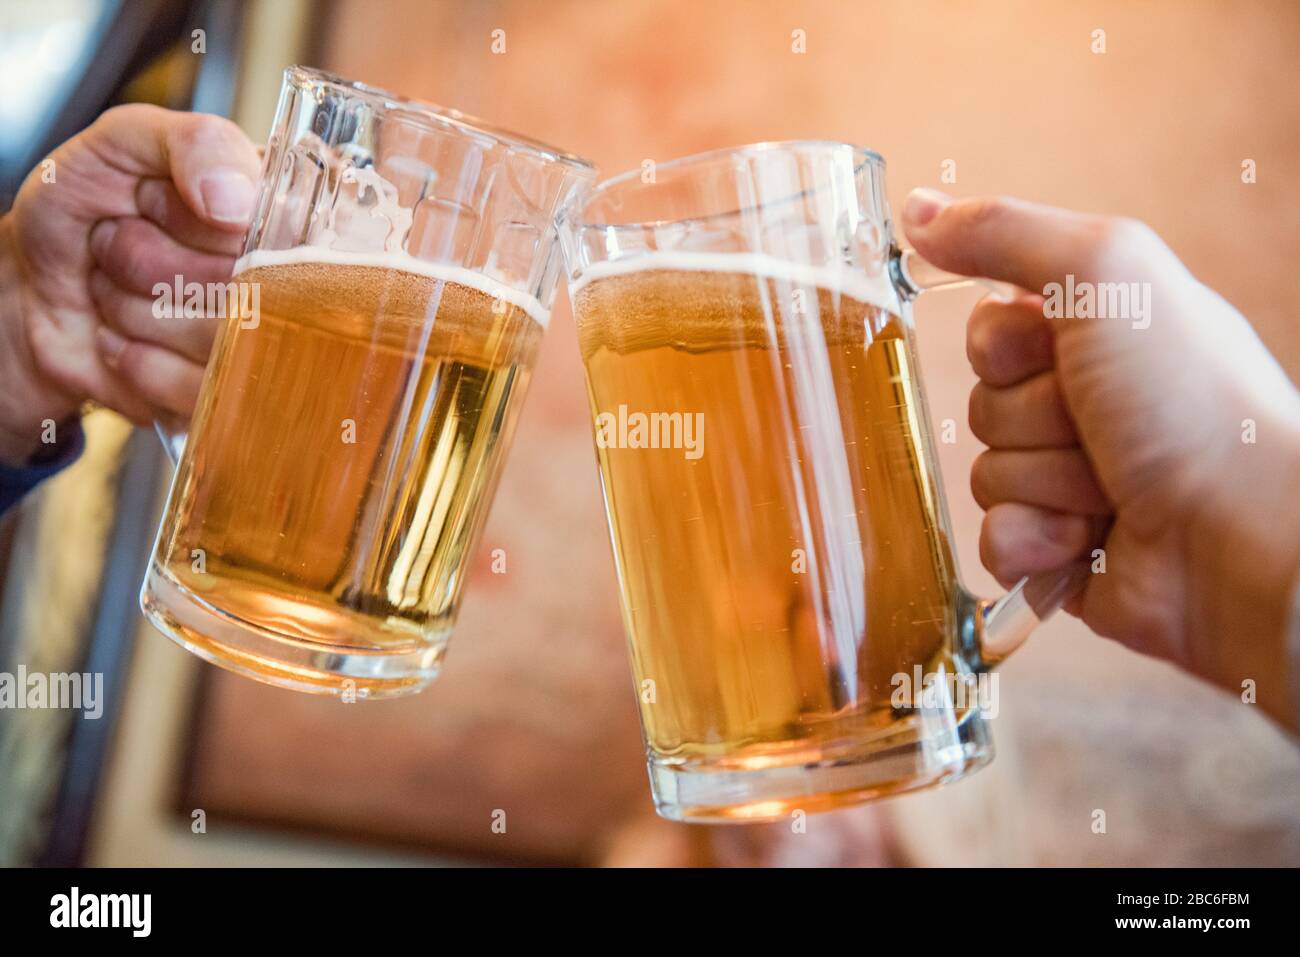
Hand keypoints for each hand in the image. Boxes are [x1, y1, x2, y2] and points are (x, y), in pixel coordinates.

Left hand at [0, 104, 260, 463]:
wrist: (31, 283)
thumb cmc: (84, 208)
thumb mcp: (125, 142)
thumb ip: (195, 143)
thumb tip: (238, 200)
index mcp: (275, 208)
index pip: (278, 227)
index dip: (198, 221)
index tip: (147, 200)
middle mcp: (280, 279)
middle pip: (246, 287)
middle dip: (153, 262)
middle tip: (118, 241)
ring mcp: (258, 343)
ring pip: (220, 341)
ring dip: (138, 311)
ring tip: (117, 288)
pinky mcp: (226, 392)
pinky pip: (200, 389)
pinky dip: (139, 362)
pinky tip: (122, 338)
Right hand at [902, 190, 1299, 727]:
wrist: (1240, 536)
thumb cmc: (1192, 400)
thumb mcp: (1102, 272)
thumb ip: (1004, 233)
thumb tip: (917, 211)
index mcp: (1104, 336)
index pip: (989, 331)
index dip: (1005, 346)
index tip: (1054, 351)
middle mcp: (1090, 406)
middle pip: (985, 405)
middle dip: (1032, 421)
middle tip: (1100, 426)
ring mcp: (1075, 484)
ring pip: (987, 476)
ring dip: (1042, 483)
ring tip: (1112, 490)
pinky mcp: (1063, 553)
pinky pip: (996, 541)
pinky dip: (1033, 541)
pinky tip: (1083, 541)